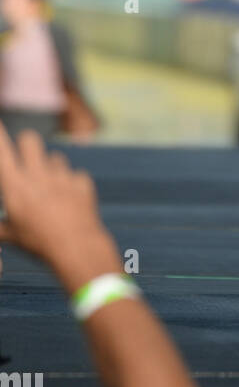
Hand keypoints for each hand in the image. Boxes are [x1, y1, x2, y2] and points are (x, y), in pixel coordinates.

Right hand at [0, 124, 120, 289]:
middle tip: (27, 160)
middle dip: (26, 144)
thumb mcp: (11, 236)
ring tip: (51, 192)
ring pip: (54, 157)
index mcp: (15, 185)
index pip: (2, 151)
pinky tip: (71, 202)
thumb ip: (0, 225)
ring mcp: (62, 175)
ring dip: (51, 168)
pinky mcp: (81, 180)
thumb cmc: (38, 243)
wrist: (76, 247)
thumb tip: (0, 223)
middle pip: (29, 138)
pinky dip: (72, 185)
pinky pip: (75, 175)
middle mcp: (38, 174)